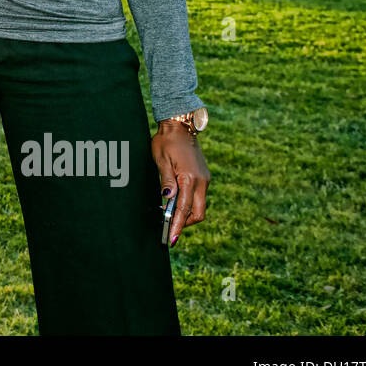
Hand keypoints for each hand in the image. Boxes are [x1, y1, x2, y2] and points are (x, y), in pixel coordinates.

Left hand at [151, 120, 209, 246]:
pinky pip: (198, 197)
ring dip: (186, 214)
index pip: (184, 208)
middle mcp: (201, 181)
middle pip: (197, 213)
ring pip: (199, 207)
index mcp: (189, 178)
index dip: (177, 225)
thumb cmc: (166, 141)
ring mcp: (204, 180)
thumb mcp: (161, 159)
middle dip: (184, 223)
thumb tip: (167, 198)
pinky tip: (176, 203)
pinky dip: (189, 204)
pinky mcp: (204, 177)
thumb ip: (166, 180)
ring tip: (169, 216)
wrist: (181, 126)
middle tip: (169, 229)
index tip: (171, 239)